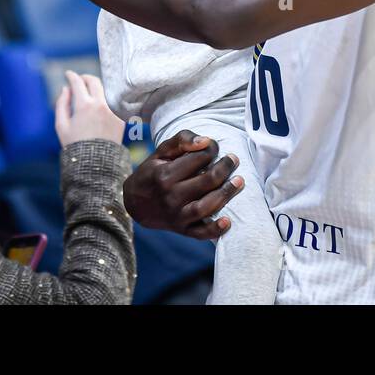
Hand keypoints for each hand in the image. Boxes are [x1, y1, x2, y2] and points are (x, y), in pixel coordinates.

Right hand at [55, 70, 123, 145]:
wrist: (95, 163)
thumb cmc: (75, 145)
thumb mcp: (61, 125)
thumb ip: (62, 104)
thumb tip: (65, 89)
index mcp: (84, 105)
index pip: (78, 82)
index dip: (71, 76)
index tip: (68, 74)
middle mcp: (101, 105)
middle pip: (94, 81)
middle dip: (85, 78)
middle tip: (79, 80)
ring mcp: (112, 111)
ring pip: (105, 91)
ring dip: (95, 89)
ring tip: (87, 95)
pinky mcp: (120, 118)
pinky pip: (111, 104)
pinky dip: (104, 102)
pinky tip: (98, 108)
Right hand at [121, 130, 242, 239]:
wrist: (135, 203)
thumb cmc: (152, 172)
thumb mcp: (160, 152)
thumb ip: (182, 140)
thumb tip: (205, 141)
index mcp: (165, 175)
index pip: (197, 159)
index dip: (211, 149)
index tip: (214, 146)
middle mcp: (171, 196)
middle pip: (206, 182)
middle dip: (225, 168)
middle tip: (234, 159)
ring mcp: (177, 215)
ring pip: (206, 207)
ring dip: (226, 194)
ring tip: (239, 181)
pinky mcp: (182, 230)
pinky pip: (200, 233)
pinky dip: (215, 230)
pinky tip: (228, 221)